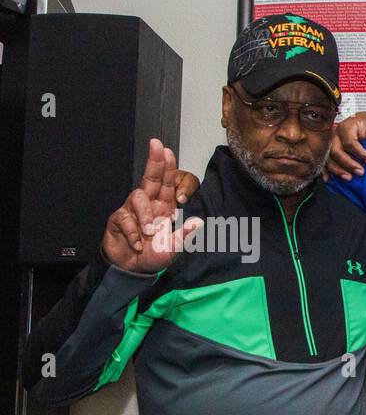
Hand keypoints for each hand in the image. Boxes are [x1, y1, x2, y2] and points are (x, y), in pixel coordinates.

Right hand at [101, 138, 202, 273]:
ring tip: (151, 232)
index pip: (165, 183)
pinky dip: (134, 233)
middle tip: (156, 144)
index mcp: (162, 208)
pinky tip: (138, 244)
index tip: (167, 150)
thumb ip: (184, 236)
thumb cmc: (153, 254)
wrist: (132, 269)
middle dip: (154, 161)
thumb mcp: (174, 248)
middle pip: (149, 178)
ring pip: (137, 198)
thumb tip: (199, 222)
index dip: (166, 167)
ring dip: (146, 215)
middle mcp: (148, 205)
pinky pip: (126, 219)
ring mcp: (131, 211)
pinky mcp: (118, 220)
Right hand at [327, 111, 365, 180]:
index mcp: (346, 127)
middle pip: (336, 151)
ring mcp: (330, 144)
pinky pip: (324, 162)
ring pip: (329, 158)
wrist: (365, 125)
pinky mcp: (329, 152)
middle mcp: (335, 135)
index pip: (350, 142)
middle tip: (360, 172)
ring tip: (349, 178)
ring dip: (338, 170)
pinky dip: (326, 172)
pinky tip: (330, 179)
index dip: (360, 153)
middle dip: (348, 163)